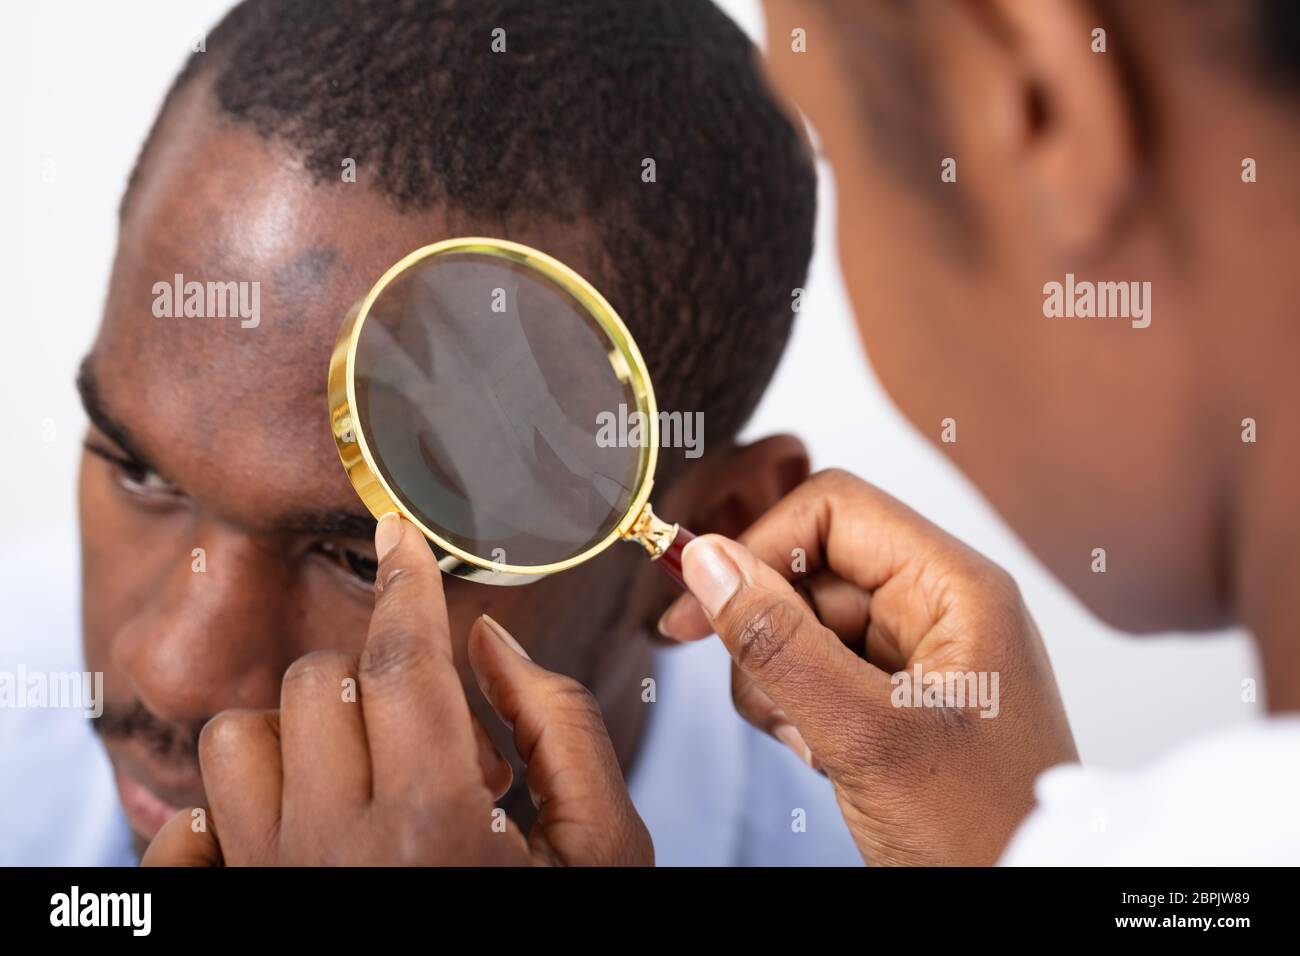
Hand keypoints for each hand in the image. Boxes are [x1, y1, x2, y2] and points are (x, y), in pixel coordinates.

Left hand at [143, 514, 652, 865]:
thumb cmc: (563, 942)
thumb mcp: (601, 852)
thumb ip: (560, 728)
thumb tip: (490, 643)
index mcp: (433, 828)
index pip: (404, 660)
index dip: (405, 582)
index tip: (396, 532)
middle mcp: (332, 852)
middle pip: (325, 682)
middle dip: (383, 688)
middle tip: (435, 754)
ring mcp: (268, 884)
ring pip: (242, 735)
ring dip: (306, 737)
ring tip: (363, 788)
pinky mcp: (232, 910)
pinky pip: (184, 819)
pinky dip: (229, 804)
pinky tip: (292, 826)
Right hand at [658, 469, 1076, 865]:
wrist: (1018, 901)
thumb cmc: (981, 830)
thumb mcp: (866, 734)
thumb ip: (781, 643)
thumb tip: (708, 562)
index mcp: (955, 587)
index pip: (835, 510)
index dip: (761, 544)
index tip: (703, 595)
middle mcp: (937, 607)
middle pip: (812, 567)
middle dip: (768, 628)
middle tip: (759, 691)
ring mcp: (916, 652)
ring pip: (805, 621)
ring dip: (778, 676)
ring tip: (804, 736)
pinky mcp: (895, 694)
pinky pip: (817, 668)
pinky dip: (795, 705)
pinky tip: (816, 749)